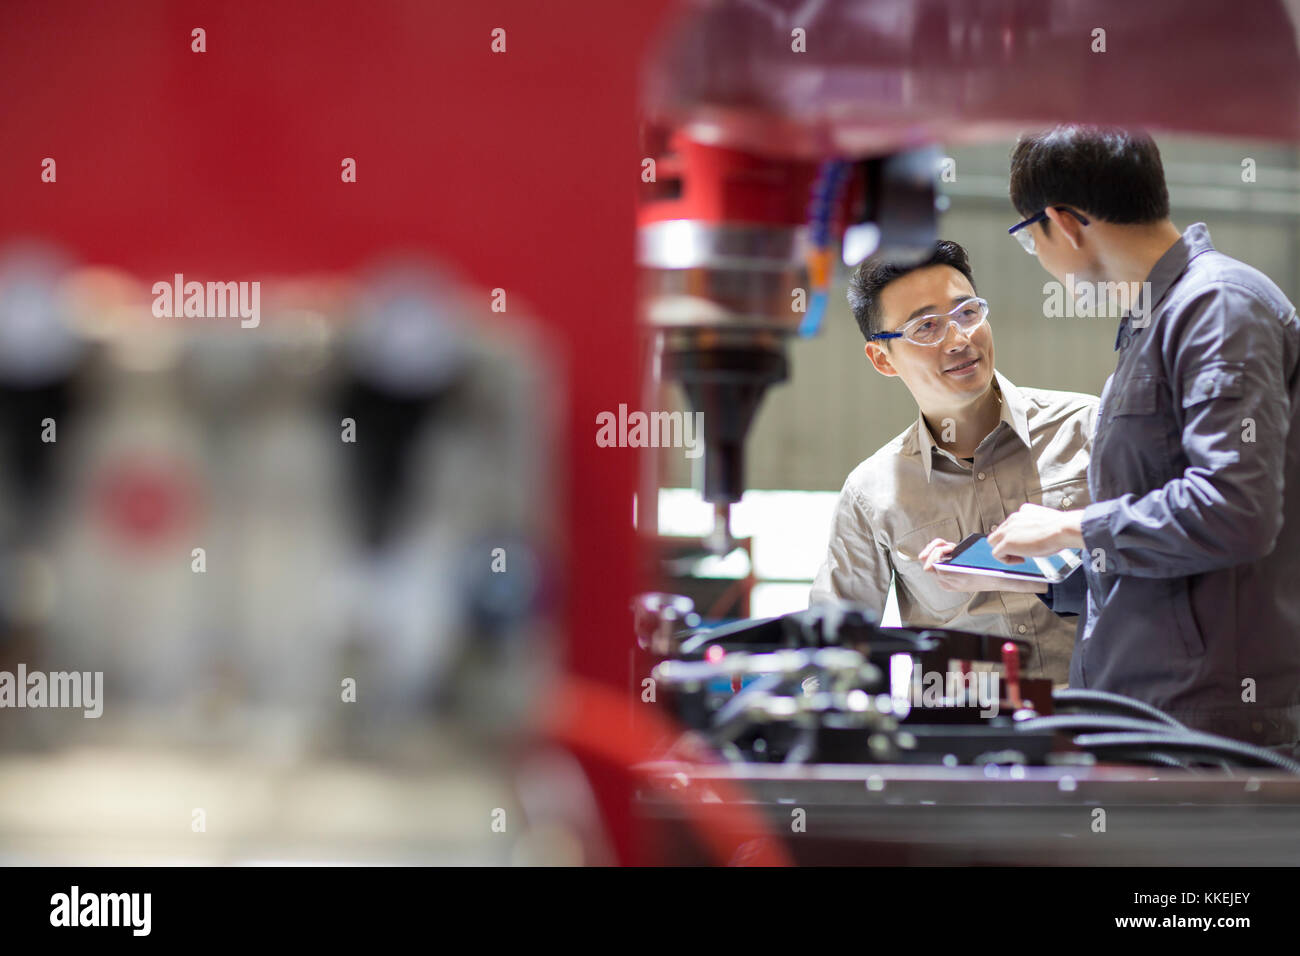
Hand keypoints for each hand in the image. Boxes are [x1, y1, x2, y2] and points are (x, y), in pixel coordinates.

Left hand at [918, 537, 1046, 593]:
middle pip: (926, 562)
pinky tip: (949, 545)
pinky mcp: (941, 566)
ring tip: (949, 545)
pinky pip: (931, 557)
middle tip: (949, 546)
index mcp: (955, 580)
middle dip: (935, 550)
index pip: (932, 568)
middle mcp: (945, 579)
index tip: (950, 548)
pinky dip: (936, 548)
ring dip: (935, 548)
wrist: (995, 580)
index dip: (937, 555)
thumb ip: (1021, 583)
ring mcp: (942, 574)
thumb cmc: (998, 577)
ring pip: (927, 559)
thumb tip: (1042, 586)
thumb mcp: (1006, 577)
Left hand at [988, 503, 1084, 562]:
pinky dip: (1007, 560)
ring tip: (1021, 556)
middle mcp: (1013, 518)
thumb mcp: (1049, 523)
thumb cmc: (1062, 528)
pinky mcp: (1007, 542)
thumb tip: (1043, 536)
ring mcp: (1008, 530)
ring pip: (993, 542)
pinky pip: (996, 554)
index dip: (1017, 535)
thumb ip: (1039, 526)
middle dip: (1007, 543)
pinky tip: (1022, 560)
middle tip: (1022, 551)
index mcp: (1024, 511)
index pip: (1011, 523)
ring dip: (1005, 551)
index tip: (1029, 542)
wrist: (1064, 529)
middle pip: (999, 532)